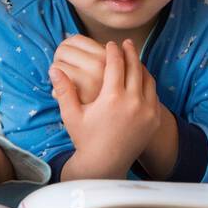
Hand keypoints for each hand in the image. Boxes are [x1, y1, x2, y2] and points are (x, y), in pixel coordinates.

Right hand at [49, 39, 161, 179]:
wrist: (105, 164)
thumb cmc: (85, 139)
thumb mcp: (71, 114)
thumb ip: (63, 90)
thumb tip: (53, 69)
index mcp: (112, 97)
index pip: (116, 64)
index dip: (113, 51)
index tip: (110, 44)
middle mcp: (133, 102)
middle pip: (135, 67)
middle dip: (130, 52)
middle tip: (127, 43)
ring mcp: (147, 111)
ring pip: (147, 79)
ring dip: (141, 66)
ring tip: (135, 59)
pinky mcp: (154, 119)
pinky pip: (154, 94)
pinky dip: (147, 83)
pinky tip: (141, 79)